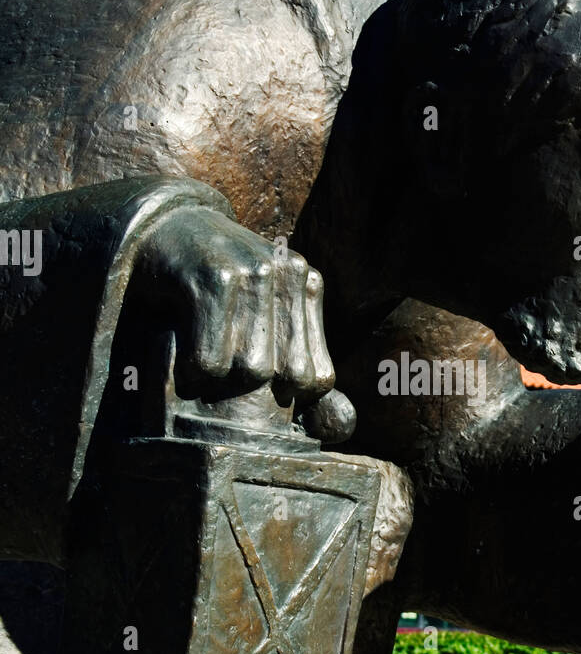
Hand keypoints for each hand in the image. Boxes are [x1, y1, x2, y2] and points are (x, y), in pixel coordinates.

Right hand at [128, 207, 348, 435]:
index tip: (252, 381)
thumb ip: (302, 366)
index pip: (317, 377)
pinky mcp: (214, 277)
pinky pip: (213, 360)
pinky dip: (194, 372)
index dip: (285, 395)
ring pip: (252, 369)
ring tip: (202, 362)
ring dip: (220, 381)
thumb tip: (342, 425)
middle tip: (223, 372)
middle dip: (251, 388)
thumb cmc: (216, 288)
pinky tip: (183, 356)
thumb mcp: (266, 316)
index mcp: (307, 283)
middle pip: (286, 376)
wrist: (163, 228)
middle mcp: (288, 272)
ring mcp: (254, 271)